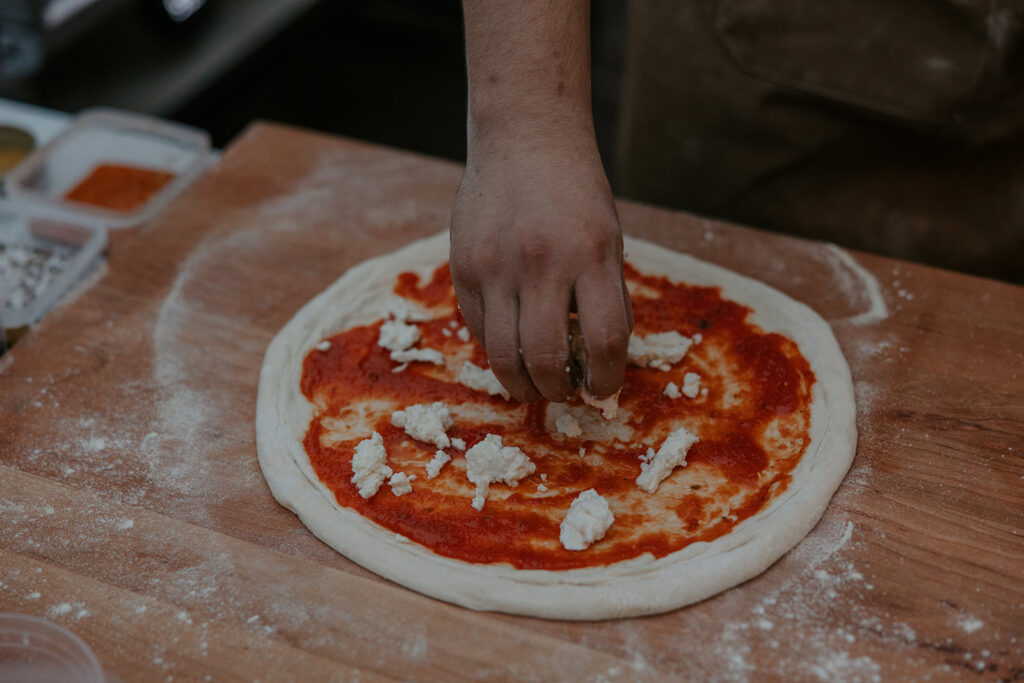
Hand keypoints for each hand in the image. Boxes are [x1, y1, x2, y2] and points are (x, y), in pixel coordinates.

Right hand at [450, 137, 631, 402]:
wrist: (524, 138)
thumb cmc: (575, 193)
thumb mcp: (607, 239)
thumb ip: (603, 296)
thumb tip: (599, 361)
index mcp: (592, 255)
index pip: (605, 340)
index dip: (606, 379)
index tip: (602, 388)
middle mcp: (542, 262)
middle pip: (547, 357)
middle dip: (557, 390)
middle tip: (563, 391)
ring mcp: (497, 265)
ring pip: (503, 354)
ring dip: (521, 383)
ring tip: (532, 385)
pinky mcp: (464, 266)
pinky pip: (479, 329)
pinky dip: (497, 348)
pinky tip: (510, 343)